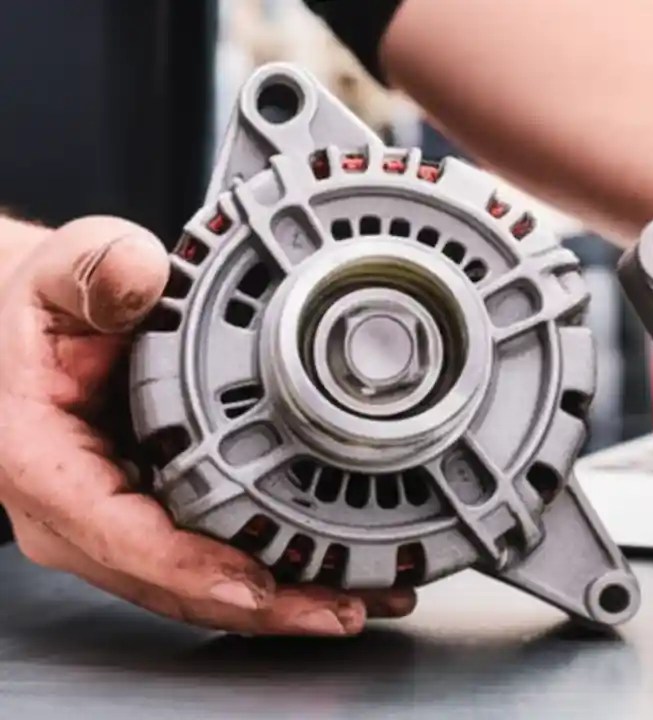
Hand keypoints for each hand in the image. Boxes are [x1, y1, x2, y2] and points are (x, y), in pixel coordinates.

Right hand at [0, 216, 416, 634]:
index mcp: (42, 464)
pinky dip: (271, 577)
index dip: (196, 568)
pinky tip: (331, 579)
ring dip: (280, 601)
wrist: (22, 331)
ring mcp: (111, 530)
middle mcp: (74, 516)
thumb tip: (138, 276)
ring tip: (359, 600)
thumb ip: (97, 271)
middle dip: (264, 604)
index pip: (122, 537)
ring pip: (197, 588)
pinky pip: (207, 566)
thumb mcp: (61, 274)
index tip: (258, 584)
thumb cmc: (33, 310)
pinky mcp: (146, 525)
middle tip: (343, 607)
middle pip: (174, 584)